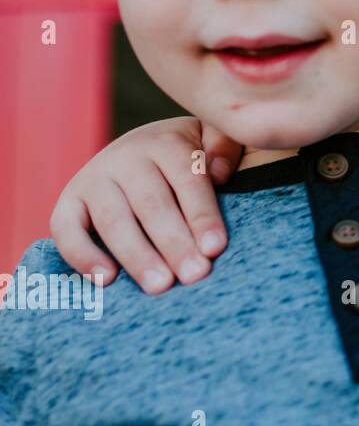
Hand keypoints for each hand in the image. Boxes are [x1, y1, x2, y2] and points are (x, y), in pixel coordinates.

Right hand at [49, 117, 243, 292]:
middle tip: (194, 275)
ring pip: (114, 220)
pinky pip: (66, 229)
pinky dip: (82, 255)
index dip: (202, 215)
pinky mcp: (69, 200)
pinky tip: (106, 280)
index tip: (215, 248)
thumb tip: (219, 173)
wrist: (141, 149)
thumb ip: (225, 147)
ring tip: (160, 286)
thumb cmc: (189, 154)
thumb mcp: (212, 139)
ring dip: (137, 256)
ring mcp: (94, 178)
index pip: (187, 180)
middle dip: (174, 243)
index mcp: (166, 143)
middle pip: (151, 205)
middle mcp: (126, 157)